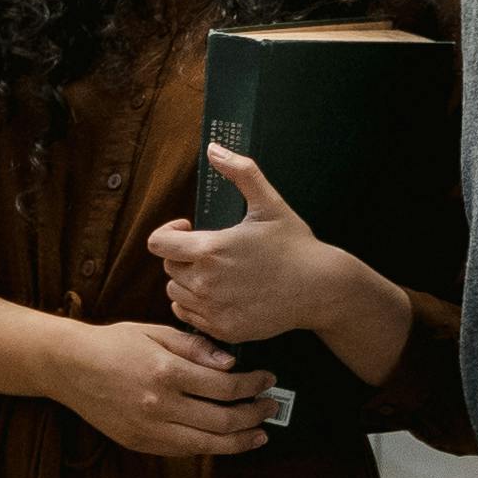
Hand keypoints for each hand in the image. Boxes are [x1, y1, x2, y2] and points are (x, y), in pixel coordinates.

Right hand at [58, 318, 270, 458]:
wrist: (69, 366)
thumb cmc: (114, 344)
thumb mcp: (155, 332)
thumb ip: (195, 348)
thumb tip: (231, 364)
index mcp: (165, 372)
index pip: (224, 387)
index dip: (253, 385)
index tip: (267, 379)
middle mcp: (159, 405)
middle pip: (221, 421)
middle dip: (254, 415)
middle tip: (270, 408)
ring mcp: (149, 429)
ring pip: (206, 445)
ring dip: (239, 441)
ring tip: (259, 434)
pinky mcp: (140, 443)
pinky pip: (183, 451)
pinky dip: (208, 447)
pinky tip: (224, 440)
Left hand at [148, 147, 359, 348]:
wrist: (320, 288)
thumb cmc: (295, 245)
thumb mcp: (268, 203)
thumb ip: (240, 172)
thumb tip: (214, 148)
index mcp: (210, 249)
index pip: (157, 243)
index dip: (169, 233)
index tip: (188, 229)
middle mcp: (206, 282)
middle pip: (168, 268)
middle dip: (183, 257)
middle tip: (212, 252)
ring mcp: (214, 309)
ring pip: (176, 293)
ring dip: (188, 282)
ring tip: (216, 274)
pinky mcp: (223, 329)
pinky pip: (190, 316)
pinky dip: (198, 306)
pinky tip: (221, 294)